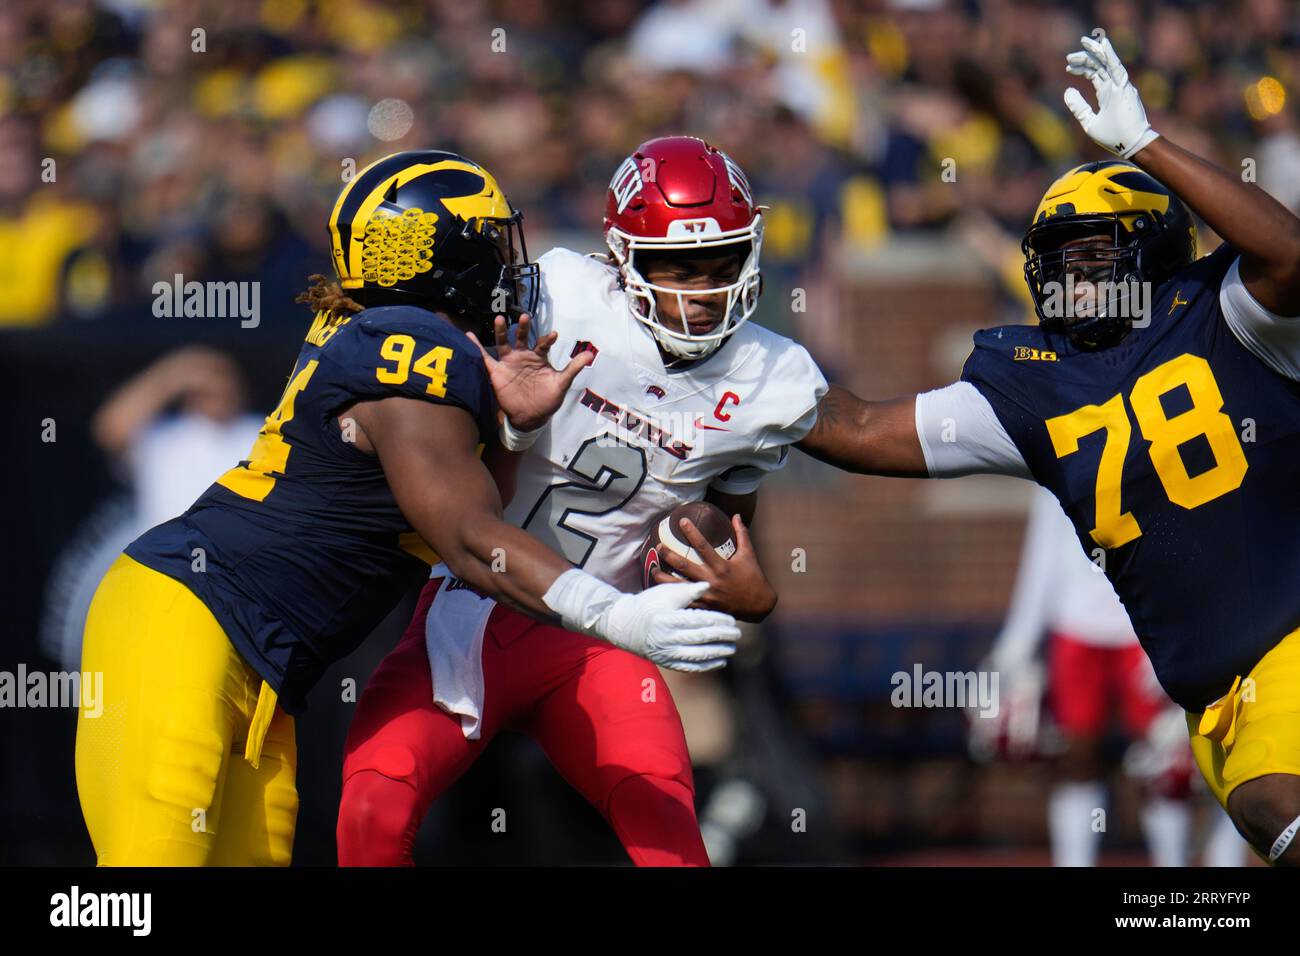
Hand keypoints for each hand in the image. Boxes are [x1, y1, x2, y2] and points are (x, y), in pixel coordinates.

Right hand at [466, 315, 591, 431]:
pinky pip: (484, 358)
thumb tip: (590, 355)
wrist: (530, 417)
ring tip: (500, 319)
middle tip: (525, 318)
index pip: (543, 344)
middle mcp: (523, 356)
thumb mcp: (561, 384)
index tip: (553, 335)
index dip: (547, 339)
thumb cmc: (547, 399)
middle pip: (522, 338)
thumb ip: (573, 368)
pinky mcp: (496, 372)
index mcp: (539, 357)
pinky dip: (475, 347)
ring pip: (504, 343)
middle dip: (523, 328)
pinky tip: (468, 335)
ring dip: (502, 332)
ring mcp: (509, 362)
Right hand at [602, 580, 740, 672]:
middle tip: (737, 634)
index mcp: (669, 619)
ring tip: (732, 648)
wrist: (624, 624)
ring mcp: (667, 653)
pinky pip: (691, 667)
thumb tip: (709, 585)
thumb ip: (688, 590)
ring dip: (719, 653)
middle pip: (702, 639)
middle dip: (723, 637)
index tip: (732, 620)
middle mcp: (668, 639)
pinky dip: (707, 665)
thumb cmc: (648, 604)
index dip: (718, 621)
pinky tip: (721, 660)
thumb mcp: (665, 593)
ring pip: (699, 656)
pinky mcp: (666, 662)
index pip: (700, 621)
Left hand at [652, 514, 776, 621]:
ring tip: (652, 570)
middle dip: (669, 556)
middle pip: (685, 566)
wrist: (758, 605)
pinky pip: (685, 601)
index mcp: (722, 567)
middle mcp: (712, 581)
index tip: (681, 522)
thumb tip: (736, 515)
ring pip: (679, 586)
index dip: (691, 533)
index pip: (703, 546)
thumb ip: (742, 534)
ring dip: (664, 578)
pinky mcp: (705, 607)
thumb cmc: (754, 578)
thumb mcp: (749, 555)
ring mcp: (707, 595)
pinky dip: (673, 596)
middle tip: (659, 546)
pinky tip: (661, 591)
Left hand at [1064, 32, 1158, 158]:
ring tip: (1083, 42)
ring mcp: (1121, 85)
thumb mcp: (1089, 121)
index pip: (1094, 73)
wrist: (1129, 145)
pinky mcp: (1125, 87)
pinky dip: (1110, 55)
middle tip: (1069, 57)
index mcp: (1106, 93)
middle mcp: (1114, 86)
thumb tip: (1067, 91)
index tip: (1068, 67)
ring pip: (1108, 62)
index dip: (1082, 67)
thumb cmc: (1112, 136)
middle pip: (1099, 65)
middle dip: (1085, 58)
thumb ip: (1078, 107)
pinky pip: (1117, 67)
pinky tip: (1103, 44)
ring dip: (1096, 51)